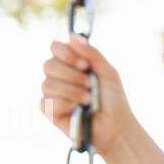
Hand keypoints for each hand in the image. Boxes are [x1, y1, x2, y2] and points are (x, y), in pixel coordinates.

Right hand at [38, 33, 135, 157]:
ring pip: (47, 84)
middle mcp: (59, 77)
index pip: (55, 47)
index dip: (66, 53)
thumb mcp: (107, 72)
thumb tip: (71, 35)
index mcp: (71, 64)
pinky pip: (46, 102)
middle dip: (71, 75)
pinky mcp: (50, 112)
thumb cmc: (114, 100)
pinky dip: (64, 104)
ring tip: (88, 100)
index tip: (85, 65)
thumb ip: (92, 53)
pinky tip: (77, 110)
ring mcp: (52, 94)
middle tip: (89, 84)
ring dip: (71, 91)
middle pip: (48, 64)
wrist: (117, 127)